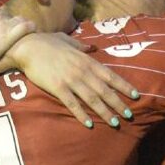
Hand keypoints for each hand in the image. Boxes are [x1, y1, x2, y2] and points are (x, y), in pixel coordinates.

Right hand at [0, 8, 35, 70]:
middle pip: (8, 16)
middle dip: (7, 23)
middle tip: (6, 33)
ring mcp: (4, 24)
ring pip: (18, 20)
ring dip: (18, 26)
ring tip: (21, 33)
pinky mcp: (10, 36)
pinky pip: (27, 26)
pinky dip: (30, 28)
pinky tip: (33, 30)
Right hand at [9, 32, 138, 128]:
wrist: (28, 46)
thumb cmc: (48, 42)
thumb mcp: (68, 41)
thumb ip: (81, 46)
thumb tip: (91, 47)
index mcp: (86, 60)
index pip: (110, 75)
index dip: (124, 86)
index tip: (136, 95)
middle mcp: (82, 71)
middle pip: (104, 90)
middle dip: (118, 103)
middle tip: (129, 115)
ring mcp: (70, 80)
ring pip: (92, 99)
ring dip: (104, 112)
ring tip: (114, 122)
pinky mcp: (57, 88)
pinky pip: (72, 104)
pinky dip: (81, 114)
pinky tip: (89, 124)